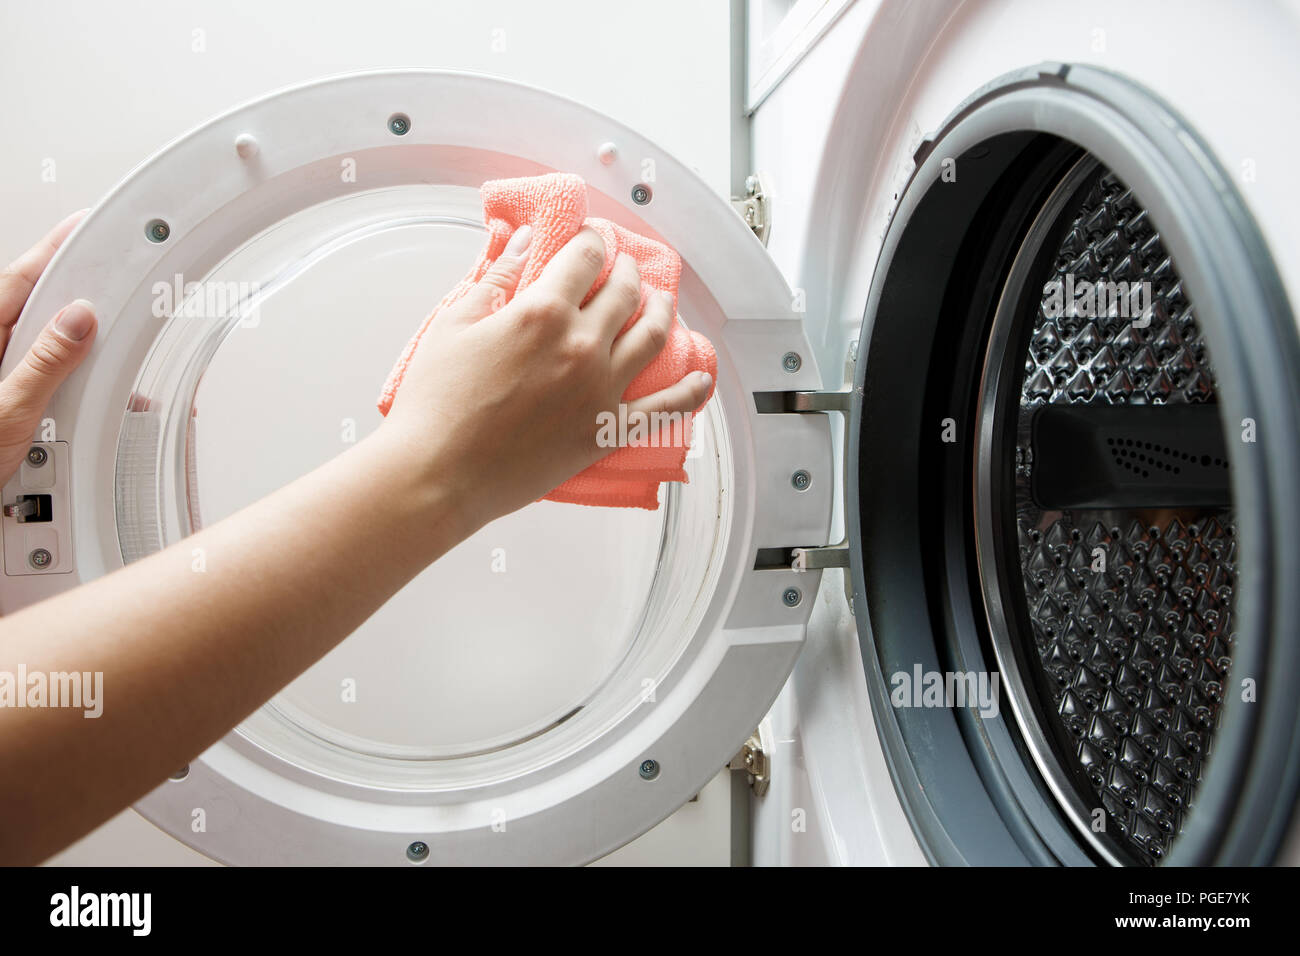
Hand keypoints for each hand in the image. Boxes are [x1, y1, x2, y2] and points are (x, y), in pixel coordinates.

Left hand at [0, 211, 97, 484]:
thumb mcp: (5, 412)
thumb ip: (43, 363)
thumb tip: (79, 318)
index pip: (22, 277)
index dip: (58, 247)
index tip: (89, 224)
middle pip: (38, 309)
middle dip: (82, 303)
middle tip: (120, 286)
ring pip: (48, 349)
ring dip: (84, 356)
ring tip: (116, 360)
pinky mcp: (8, 404)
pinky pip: (49, 383)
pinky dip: (79, 391)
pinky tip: (103, 402)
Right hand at [382, 224, 712, 529]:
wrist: (439, 473)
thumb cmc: (435, 401)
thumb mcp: (454, 323)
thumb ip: (495, 277)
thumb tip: (521, 240)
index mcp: (544, 312)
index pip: (586, 256)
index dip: (593, 239)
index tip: (592, 238)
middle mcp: (582, 345)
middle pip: (625, 292)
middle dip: (626, 270)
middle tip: (622, 267)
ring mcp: (602, 390)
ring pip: (654, 337)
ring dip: (662, 312)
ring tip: (660, 302)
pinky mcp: (607, 431)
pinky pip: (665, 409)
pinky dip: (690, 391)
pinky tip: (701, 379)